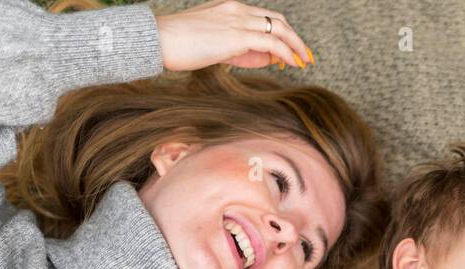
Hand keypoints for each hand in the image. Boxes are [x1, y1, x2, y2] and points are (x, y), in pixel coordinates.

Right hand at [155, 1, 314, 72]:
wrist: (158, 39)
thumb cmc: (180, 45)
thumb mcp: (215, 45)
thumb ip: (242, 50)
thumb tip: (269, 59)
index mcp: (230, 8)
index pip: (265, 18)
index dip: (283, 34)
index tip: (293, 51)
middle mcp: (237, 10)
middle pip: (277, 20)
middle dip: (295, 39)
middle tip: (306, 56)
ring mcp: (237, 21)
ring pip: (279, 29)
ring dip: (296, 46)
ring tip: (305, 61)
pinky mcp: (237, 36)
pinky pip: (271, 43)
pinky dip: (286, 53)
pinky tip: (292, 64)